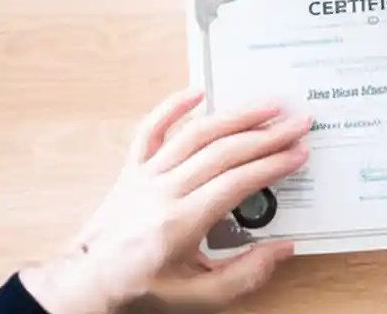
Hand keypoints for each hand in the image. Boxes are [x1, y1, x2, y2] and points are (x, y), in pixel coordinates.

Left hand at [20, 89, 311, 313]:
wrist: (87, 283)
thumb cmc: (139, 287)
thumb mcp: (198, 296)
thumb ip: (244, 274)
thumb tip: (282, 249)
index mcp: (180, 223)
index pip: (236, 182)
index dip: (272, 165)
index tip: (298, 154)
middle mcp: (163, 192)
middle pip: (223, 153)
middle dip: (267, 135)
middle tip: (297, 123)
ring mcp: (145, 176)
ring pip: (195, 135)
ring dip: (235, 116)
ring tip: (266, 105)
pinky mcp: (132, 169)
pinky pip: (150, 130)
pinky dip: (172, 107)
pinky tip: (197, 93)